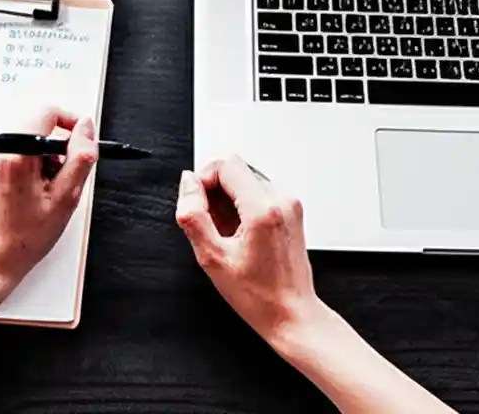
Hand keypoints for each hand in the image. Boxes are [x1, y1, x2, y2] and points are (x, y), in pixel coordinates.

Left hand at [0, 108, 98, 301]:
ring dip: (45, 159)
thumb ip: (81, 157)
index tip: (83, 141)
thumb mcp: (65, 198)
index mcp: (14, 152)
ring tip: (44, 191)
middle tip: (62, 180)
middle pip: (40, 126)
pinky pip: (18, 150)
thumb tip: (87, 129)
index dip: (73, 124)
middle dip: (59, 149)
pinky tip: (32, 192)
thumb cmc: (22, 238)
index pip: (49, 113)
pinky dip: (32, 165)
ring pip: (31, 139)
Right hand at [174, 155, 321, 346]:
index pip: (226, 164)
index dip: (203, 179)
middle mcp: (281, 200)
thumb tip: (187, 184)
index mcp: (263, 208)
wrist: (291, 313)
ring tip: (226, 234)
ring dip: (228, 199)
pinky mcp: (291, 211)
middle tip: (211, 225)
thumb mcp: (212, 258)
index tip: (196, 204)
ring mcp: (289, 204)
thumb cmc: (259, 295)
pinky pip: (258, 193)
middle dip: (215, 190)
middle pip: (236, 169)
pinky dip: (243, 207)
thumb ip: (193, 215)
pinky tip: (240, 235)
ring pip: (246, 180)